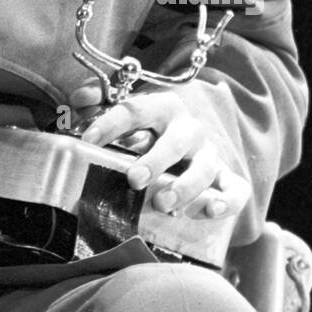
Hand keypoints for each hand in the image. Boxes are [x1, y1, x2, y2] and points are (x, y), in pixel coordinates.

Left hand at [67, 79, 249, 220]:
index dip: (111, 123)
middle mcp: (188, 128)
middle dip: (155, 160)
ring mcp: (209, 154)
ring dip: (185, 186)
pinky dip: (226, 200)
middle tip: (133, 179)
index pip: (135, 110)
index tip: (89, 141)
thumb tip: (77, 100)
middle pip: (175, 141)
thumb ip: (101, 105)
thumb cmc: (150, 128)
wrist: (191, 136)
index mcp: (161, 106)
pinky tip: (209, 210)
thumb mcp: (127, 112)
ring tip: (162, 204)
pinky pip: (234, 189)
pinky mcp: (226, 178)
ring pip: (204, 167)